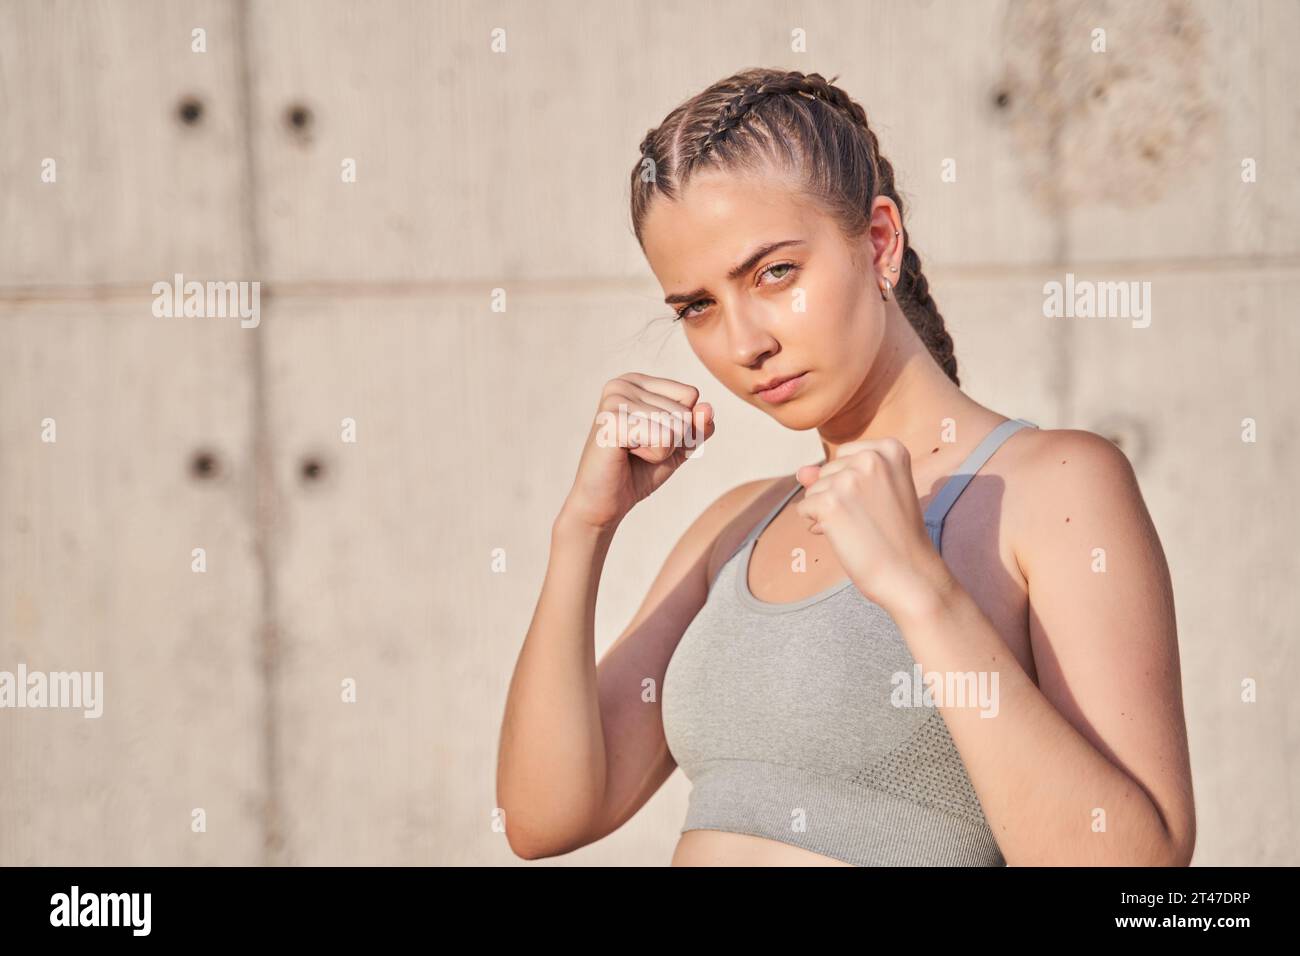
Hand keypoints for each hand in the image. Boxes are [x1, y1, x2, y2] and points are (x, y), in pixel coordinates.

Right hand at [560, 372, 714, 531]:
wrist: (604, 504)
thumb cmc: (638, 471)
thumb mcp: (678, 445)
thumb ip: (698, 426)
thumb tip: (708, 408)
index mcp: (636, 382)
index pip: (690, 394)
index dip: (680, 426)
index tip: (649, 438)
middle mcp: (623, 384)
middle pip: (684, 411)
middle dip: (671, 441)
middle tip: (638, 451)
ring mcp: (615, 400)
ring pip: (677, 425)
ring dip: (662, 450)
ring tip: (632, 453)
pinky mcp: (612, 421)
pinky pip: (665, 438)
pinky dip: (655, 455)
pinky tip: (627, 456)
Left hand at [793, 438, 952, 619]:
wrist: (910, 574)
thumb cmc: (895, 536)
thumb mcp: (876, 493)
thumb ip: (837, 475)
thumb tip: (801, 471)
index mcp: (890, 449)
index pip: (844, 454)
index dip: (851, 483)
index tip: (877, 503)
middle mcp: (870, 458)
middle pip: (827, 471)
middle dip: (837, 496)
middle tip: (869, 520)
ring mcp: (849, 480)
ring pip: (813, 490)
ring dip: (827, 512)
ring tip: (858, 529)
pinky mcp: (830, 503)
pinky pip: (804, 509)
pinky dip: (817, 526)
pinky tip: (844, 537)